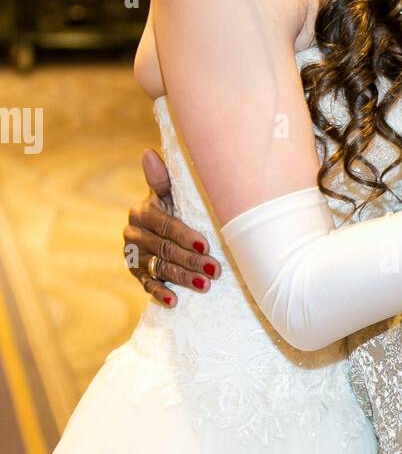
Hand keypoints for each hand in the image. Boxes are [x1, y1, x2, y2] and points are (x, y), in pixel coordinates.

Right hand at [124, 149, 221, 307]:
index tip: (205, 246)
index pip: (165, 226)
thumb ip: (162, 178)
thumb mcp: (170, 192)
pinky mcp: (136, 273)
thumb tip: (148, 152)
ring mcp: (134, 255)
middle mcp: (133, 233)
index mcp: (142, 212)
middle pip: (165, 249)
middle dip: (191, 260)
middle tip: (215, 270)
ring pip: (160, 268)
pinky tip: (174, 301)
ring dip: (183, 278)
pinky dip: (160, 293)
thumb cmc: (175, 206)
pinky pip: (146, 285)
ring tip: (205, 285)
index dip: (185, 236)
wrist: (165, 228)